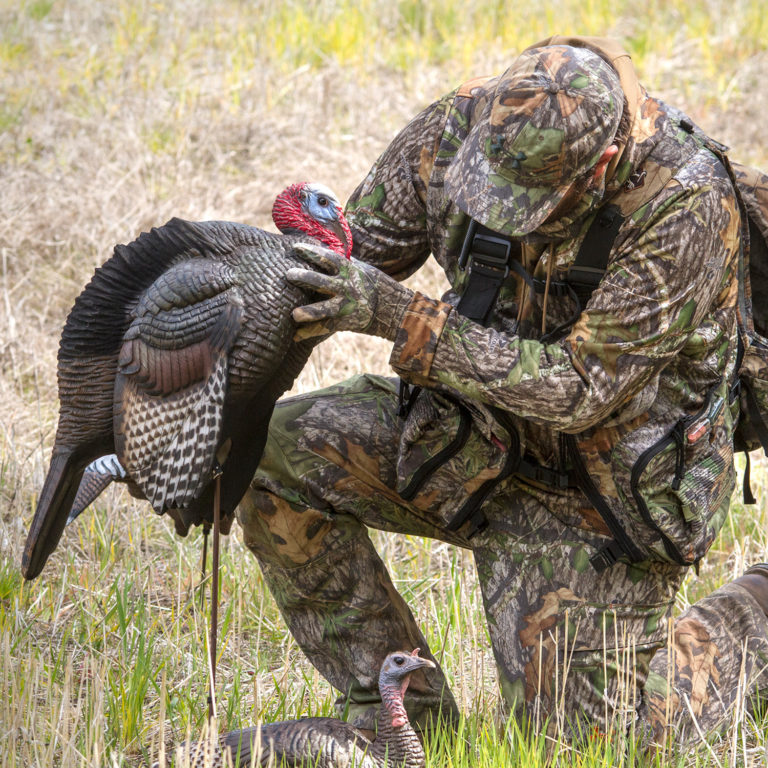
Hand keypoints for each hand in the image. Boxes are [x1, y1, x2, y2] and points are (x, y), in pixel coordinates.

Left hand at [286, 242, 413, 340]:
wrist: (395, 311)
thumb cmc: (377, 286)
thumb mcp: (363, 270)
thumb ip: (345, 263)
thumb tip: (327, 251)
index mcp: (350, 271)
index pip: (328, 258)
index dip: (312, 252)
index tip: (295, 248)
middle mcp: (347, 287)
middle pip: (321, 281)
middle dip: (304, 278)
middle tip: (288, 275)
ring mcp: (346, 306)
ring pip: (324, 309)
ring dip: (308, 311)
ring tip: (294, 314)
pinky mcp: (346, 322)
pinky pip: (325, 328)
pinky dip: (310, 332)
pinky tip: (295, 336)